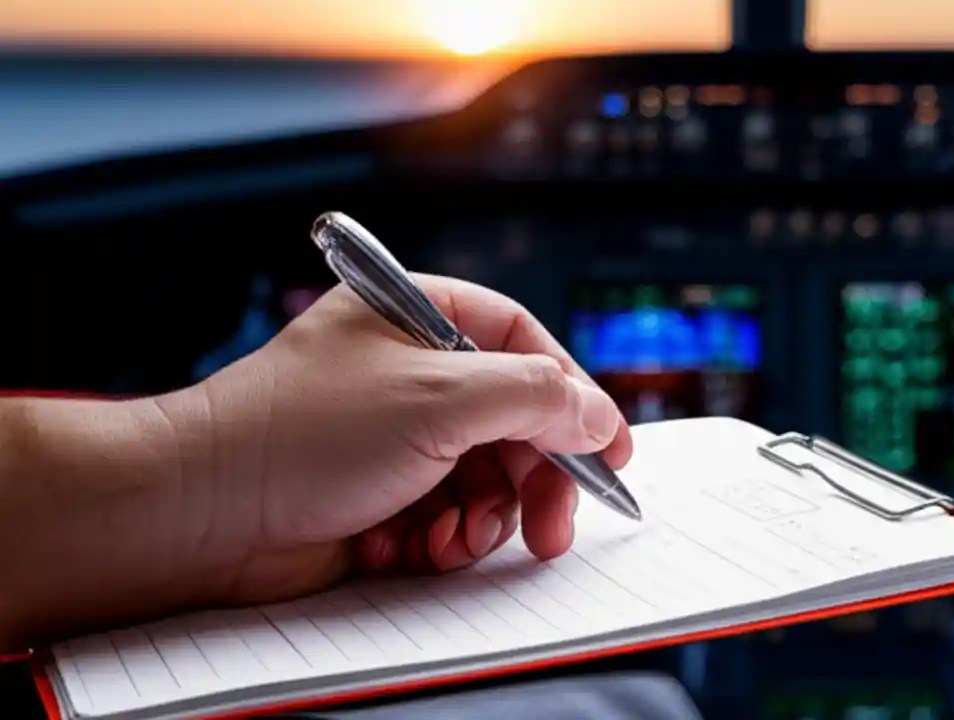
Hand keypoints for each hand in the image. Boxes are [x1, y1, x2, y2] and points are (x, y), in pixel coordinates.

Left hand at [177, 274, 632, 603]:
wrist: (202, 512)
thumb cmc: (299, 433)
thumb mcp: (437, 399)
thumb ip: (534, 398)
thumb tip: (596, 413)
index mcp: (422, 318)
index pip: (527, 345)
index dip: (574, 398)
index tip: (609, 450)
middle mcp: (411, 371)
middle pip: (515, 420)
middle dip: (533, 480)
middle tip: (549, 528)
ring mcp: (396, 434)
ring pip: (486, 478)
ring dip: (484, 519)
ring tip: (455, 540)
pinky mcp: (381, 492)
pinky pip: (446, 515)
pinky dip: (442, 539)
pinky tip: (413, 548)